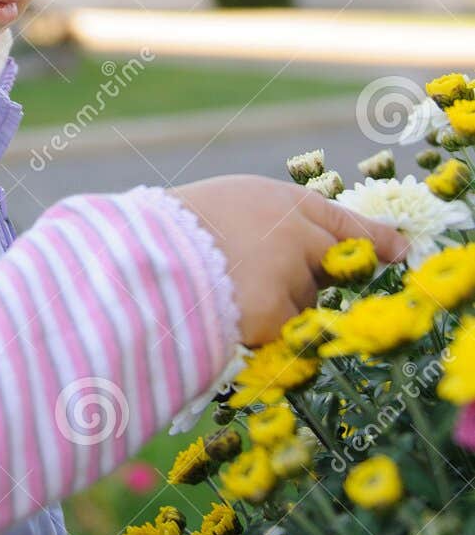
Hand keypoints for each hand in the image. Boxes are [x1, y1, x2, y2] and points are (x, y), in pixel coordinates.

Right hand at [170, 174, 407, 346]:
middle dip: (319, 279)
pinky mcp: (273, 312)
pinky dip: (261, 334)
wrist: (138, 257)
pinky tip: (227, 318)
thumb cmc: (172, 231)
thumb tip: (319, 252)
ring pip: (305, 303)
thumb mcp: (228, 205)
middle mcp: (295, 232)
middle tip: (282, 284)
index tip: (397, 250)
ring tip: (226, 295)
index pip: (341, 220)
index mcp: (280, 199)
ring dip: (279, 308)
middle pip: (332, 266)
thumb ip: (274, 223)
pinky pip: (282, 333)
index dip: (373, 238)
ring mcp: (288, 273)